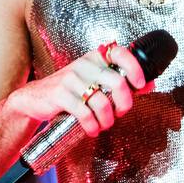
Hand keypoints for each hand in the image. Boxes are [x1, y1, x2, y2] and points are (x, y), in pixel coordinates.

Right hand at [7, 40, 153, 135]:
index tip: (140, 84)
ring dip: (108, 120)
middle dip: (124, 104)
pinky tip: (92, 130)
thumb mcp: (92, 81)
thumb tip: (149, 84)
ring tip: (104, 125)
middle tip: (119, 114)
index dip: (135, 68)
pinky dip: (92, 126)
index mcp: (95, 58)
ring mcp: (71, 79)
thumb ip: (118, 82)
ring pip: (102, 102)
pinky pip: (85, 113)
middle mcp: (84, 65)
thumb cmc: (68, 91)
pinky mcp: (61, 94)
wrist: (34, 99)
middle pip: (118, 82)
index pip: (120, 52)